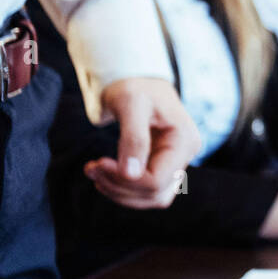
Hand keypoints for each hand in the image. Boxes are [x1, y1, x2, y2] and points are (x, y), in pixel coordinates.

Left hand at [86, 78, 200, 208]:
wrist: (137, 80)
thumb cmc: (135, 87)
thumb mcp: (131, 104)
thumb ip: (133, 138)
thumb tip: (130, 174)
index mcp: (184, 140)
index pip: (157, 180)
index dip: (125, 180)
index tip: (97, 163)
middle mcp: (186, 154)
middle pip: (155, 194)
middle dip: (119, 187)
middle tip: (91, 168)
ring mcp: (177, 162)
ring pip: (152, 198)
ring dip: (120, 192)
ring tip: (95, 172)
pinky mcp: (164, 165)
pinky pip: (146, 191)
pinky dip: (124, 189)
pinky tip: (105, 175)